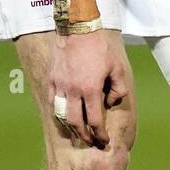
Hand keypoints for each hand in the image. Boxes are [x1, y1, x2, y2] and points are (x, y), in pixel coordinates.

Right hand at [48, 28, 129, 148]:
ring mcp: (60, 85)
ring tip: (77, 133)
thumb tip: (109, 103)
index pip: (94, 120)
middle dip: (84, 135)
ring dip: (70, 127)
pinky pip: (52, 101)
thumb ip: (118, 88)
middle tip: (90, 141)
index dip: (100, 133)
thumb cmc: (99, 47)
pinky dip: (58, 112)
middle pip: (75, 122)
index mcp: (90, 89)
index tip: (104, 140)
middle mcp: (73, 91)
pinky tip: (64, 116)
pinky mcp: (52, 79)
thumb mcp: (117, 67)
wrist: (77, 28)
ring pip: (61, 115)